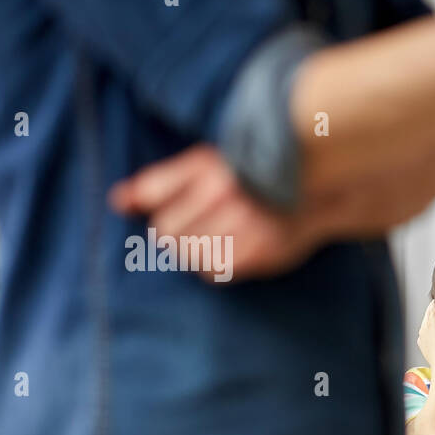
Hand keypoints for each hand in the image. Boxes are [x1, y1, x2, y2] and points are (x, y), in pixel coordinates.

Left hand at [109, 144, 320, 282]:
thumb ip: (160, 182)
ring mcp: (245, 224)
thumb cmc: (252, 174)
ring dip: (194, 252)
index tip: (171, 209)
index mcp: (208, 166)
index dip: (155, 208)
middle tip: (199, 226)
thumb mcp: (206, 164)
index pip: (153, 197)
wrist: (319, 182)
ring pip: (189, 255)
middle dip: (174, 234)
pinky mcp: (261, 251)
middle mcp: (225, 194)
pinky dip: (216, 265)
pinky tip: (231, 250)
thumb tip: (116, 202)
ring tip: (217, 238)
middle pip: (166, 232)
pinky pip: (216, 271)